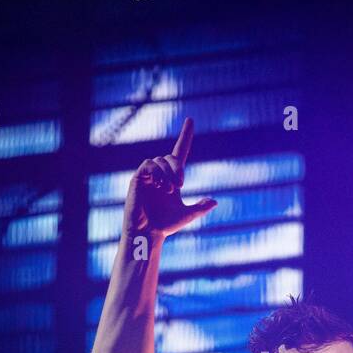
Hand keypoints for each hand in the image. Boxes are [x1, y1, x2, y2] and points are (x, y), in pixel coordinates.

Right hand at [123, 117, 216, 237]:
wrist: (147, 233)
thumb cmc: (165, 225)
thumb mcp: (187, 215)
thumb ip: (200, 207)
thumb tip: (214, 202)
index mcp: (172, 178)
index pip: (180, 151)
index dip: (186, 136)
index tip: (190, 119)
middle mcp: (160, 174)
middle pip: (170, 157)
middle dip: (177, 168)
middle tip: (180, 186)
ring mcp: (148, 176)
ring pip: (159, 160)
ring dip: (167, 173)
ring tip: (169, 190)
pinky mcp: (137, 178)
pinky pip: (148, 165)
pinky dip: (156, 172)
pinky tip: (160, 186)